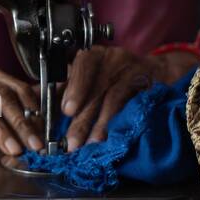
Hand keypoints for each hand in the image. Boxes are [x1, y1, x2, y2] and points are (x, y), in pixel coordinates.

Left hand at [59, 47, 196, 151]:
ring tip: (91, 144)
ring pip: (114, 99)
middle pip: (96, 89)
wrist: (153, 71)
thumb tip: (46, 109)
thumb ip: (67, 88)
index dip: (75, 88)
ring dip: (101, 125)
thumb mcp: (87, 77)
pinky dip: (121, 123)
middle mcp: (113, 58)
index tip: (68, 110)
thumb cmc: (111, 76)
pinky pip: (132, 106)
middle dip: (83, 119)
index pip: (83, 66)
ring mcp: (132, 71)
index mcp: (93, 54)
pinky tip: (113, 137)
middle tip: (73, 142)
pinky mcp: (147, 85)